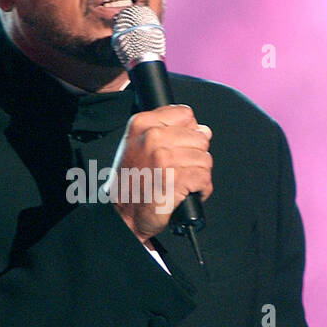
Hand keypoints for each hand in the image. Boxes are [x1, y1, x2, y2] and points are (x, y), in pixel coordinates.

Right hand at [106, 104, 211, 242]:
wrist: (122, 212)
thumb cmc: (131, 181)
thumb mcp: (139, 145)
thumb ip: (169, 131)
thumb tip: (204, 130)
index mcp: (142, 124)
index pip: (185, 114)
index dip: (188, 132)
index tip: (179, 146)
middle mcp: (152, 138)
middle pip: (199, 138)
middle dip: (196, 156)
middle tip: (180, 169)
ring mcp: (162, 158)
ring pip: (204, 159)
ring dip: (199, 174)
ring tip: (182, 182)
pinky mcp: (173, 179)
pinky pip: (204, 178)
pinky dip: (201, 189)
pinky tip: (186, 192)